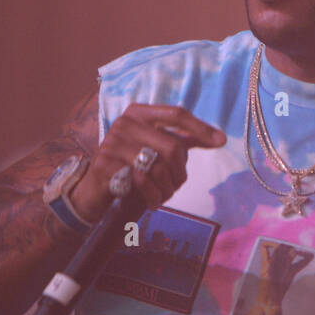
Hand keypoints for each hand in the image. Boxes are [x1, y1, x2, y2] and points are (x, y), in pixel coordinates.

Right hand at [71, 104, 226, 222]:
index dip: (200, 128)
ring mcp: (113, 142)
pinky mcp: (106, 165)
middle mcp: (125, 122)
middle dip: (179, 174)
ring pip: (159, 167)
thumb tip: (217, 137)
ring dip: (166, 190)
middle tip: (174, 187)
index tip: (220, 141)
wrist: (94, 191)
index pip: (176, 114)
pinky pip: (142, 182)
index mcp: (139, 113)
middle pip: (173, 146)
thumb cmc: (131, 169)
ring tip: (161, 197)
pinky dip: (152, 197)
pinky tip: (150, 202)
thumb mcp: (155, 150)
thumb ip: (182, 140)